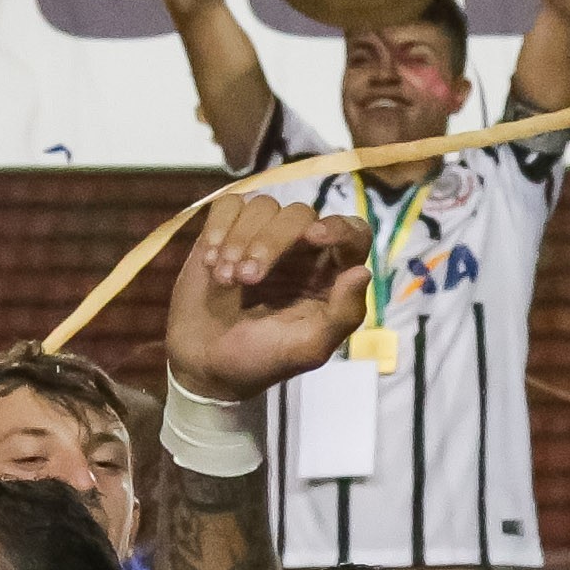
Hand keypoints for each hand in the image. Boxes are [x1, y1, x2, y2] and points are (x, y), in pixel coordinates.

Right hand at [166, 193, 370, 403]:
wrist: (206, 364)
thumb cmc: (263, 358)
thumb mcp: (308, 348)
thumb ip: (343, 314)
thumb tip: (362, 272)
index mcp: (331, 275)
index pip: (352, 233)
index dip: (339, 227)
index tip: (313, 236)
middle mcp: (303, 249)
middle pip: (300, 215)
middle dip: (270, 243)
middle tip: (246, 278)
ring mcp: (264, 236)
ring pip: (264, 206)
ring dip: (240, 240)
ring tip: (224, 280)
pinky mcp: (228, 230)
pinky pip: (230, 205)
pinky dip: (219, 226)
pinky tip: (210, 260)